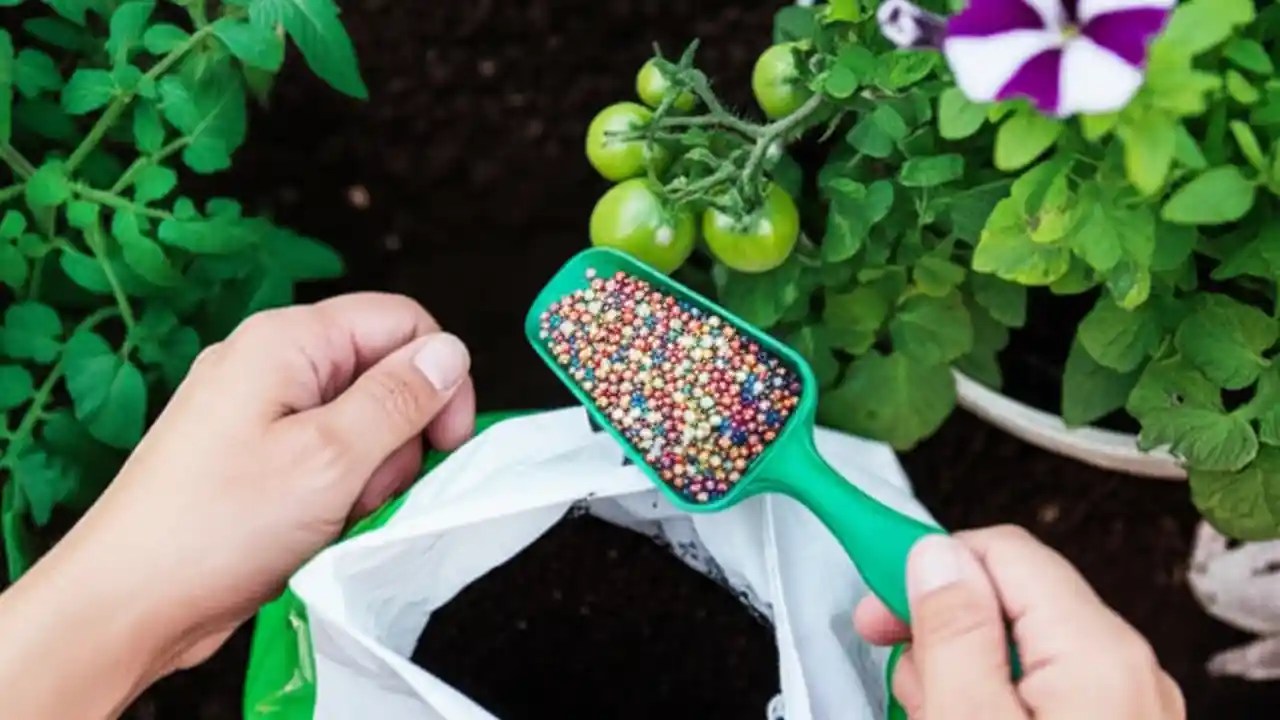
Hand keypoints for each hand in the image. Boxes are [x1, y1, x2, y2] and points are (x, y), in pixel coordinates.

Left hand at [0, 293, 475, 718]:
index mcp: (287, 340)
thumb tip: (450, 353)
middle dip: (399, 435)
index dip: (439, 376)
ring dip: (369, 473)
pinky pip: (328, 457)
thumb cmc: (216, 527)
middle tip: (373, 488)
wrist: (126, 603)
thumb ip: (398, 399)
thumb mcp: (330, 459)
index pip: (401, 321)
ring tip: (334, 515)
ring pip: (361, 423)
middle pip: (384, 372)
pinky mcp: (255, 456)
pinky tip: (318, 527)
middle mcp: (271, 363)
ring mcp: (259, 411)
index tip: (448, 441)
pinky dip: (340, 492)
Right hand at [854, 526, 1184, 719]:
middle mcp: (1125, 668)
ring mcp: (1126, 707)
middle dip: (941, 630)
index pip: (998, 549)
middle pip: (1008, 599)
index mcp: (1095, 651)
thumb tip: (936, 556)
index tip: (874, 592)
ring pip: (1020, 652)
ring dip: (962, 676)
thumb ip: (954, 634)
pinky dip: (994, 703)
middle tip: (904, 677)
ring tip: (935, 716)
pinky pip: (1042, 694)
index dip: (924, 563)